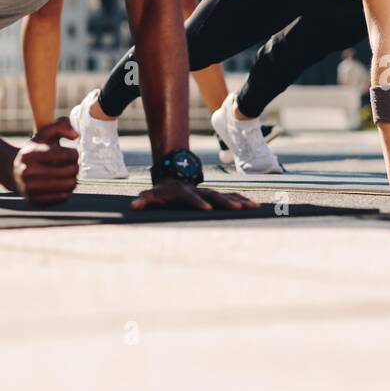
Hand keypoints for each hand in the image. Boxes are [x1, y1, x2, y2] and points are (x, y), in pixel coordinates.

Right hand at [9, 118, 78, 203]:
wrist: (13, 172)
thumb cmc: (34, 151)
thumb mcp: (44, 134)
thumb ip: (60, 126)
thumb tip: (76, 135)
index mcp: (30, 154)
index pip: (65, 155)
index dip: (74, 154)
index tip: (72, 154)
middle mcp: (27, 172)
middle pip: (69, 171)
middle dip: (76, 166)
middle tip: (73, 165)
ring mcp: (30, 188)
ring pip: (68, 185)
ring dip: (74, 179)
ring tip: (70, 175)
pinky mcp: (34, 200)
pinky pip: (62, 197)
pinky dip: (67, 190)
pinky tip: (63, 184)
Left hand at [131, 179, 258, 210]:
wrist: (174, 180)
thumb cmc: (162, 192)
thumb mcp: (152, 195)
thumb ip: (144, 200)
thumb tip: (133, 205)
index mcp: (185, 193)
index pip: (192, 198)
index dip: (199, 203)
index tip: (207, 210)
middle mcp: (201, 191)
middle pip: (215, 196)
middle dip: (226, 202)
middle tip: (238, 209)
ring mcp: (210, 192)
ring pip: (227, 195)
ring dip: (240, 200)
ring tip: (253, 206)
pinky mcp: (216, 195)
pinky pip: (232, 196)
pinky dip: (243, 200)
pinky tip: (254, 205)